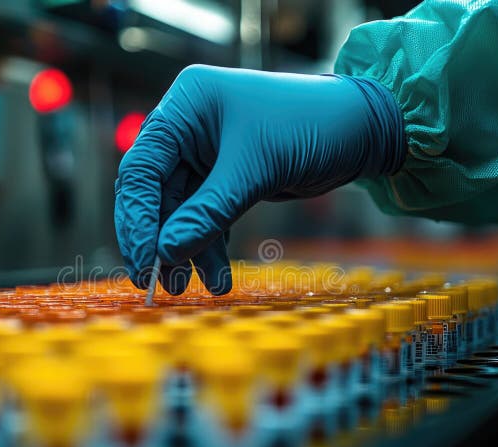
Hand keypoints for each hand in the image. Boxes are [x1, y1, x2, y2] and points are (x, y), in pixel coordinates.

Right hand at [114, 65, 403, 294]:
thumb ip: (207, 212)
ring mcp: (205, 154)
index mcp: (185, 108)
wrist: (360, 129)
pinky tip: (218, 276)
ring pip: (181, 211)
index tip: (144, 261)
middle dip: (160, 240)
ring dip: (187, 251)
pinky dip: (210, 245)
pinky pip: (205, 216)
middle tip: (160, 283)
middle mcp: (188, 128)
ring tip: (193, 287)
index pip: (141, 168)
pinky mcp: (225, 177)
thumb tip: (165, 253)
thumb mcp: (255, 169)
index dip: (136, 219)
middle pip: (155, 194)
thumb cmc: (309, 125)